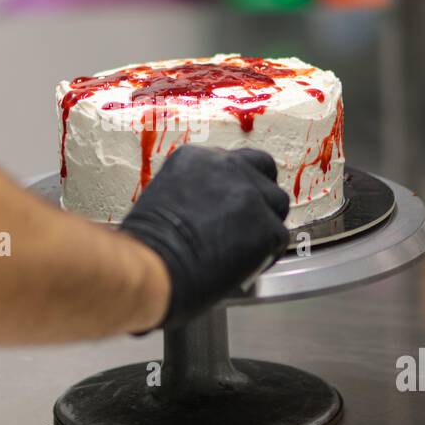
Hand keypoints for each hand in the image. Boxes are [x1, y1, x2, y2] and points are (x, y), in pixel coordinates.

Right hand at [118, 145, 289, 329]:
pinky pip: (279, 237)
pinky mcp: (266, 226)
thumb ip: (194, 193)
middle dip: (261, 191)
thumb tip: (208, 212)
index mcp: (196, 158)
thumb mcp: (164, 199)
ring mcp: (250, 195)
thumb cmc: (146, 247)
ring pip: (276, 203)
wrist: (151, 267)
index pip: (231, 161)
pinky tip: (249, 265)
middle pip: (263, 169)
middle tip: (252, 217)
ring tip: (249, 246)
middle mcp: (226, 167)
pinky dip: (267, 253)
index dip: (236, 183)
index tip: (232, 201)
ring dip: (267, 223)